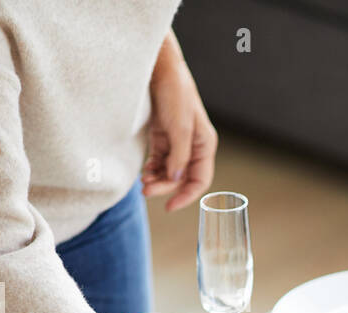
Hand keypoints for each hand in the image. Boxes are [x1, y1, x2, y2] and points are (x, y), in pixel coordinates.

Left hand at [141, 33, 216, 211]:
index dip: (186, 196)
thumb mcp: (179, 128)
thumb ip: (178, 156)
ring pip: (169, 172)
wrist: (160, 70)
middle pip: (182, 178)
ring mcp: (177, 143)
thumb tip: (176, 179)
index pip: (200, 180)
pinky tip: (144, 173)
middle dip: (165, 187)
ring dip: (157, 180)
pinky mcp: (163, 137)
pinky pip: (159, 161)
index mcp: (205, 145)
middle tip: (146, 191)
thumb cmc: (175, 94)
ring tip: (143, 183)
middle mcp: (193, 146)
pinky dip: (152, 170)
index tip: (169, 207)